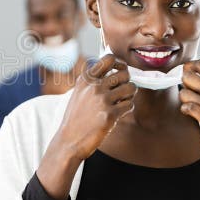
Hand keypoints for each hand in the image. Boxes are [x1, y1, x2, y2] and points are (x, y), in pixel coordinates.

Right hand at [36, 55, 135, 199]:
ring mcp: (102, 100)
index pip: (109, 58)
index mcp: (85, 78)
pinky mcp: (110, 115)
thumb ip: (93, 79)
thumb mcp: (79, 92)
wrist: (68, 140)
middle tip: (122, 91)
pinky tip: (118, 114)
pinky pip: (130, 105)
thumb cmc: (76, 117)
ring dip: (129, 95)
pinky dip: (127, 109)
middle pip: (124, 73)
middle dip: (127, 82)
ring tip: (121, 102)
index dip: (119, 63)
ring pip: (131, 88)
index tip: (119, 71)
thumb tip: (115, 66)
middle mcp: (94, 86)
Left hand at [180, 59, 199, 199]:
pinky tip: (189, 114)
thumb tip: (193, 77)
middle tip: (187, 93)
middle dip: (183, 83)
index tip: (186, 76)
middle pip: (189, 76)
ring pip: (185, 93)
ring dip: (183, 99)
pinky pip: (189, 108)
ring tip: (190, 106)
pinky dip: (185, 110)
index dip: (188, 68)